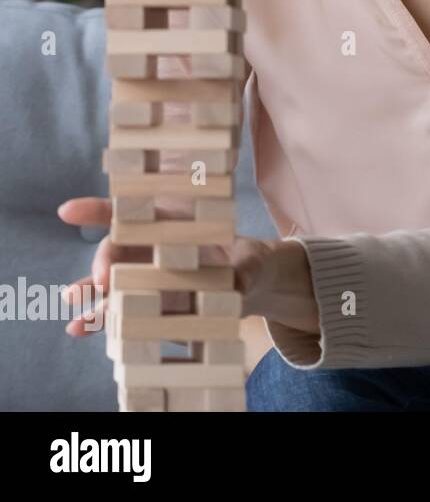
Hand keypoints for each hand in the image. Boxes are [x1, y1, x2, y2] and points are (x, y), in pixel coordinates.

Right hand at [55, 197, 315, 335]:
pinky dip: (96, 320)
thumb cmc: (247, 262)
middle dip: (104, 262)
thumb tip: (238, 285)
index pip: (131, 213)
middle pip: (116, 250)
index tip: (69, 211)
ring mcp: (145, 278)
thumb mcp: (251, 262)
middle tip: (104, 280)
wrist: (250, 287)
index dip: (98, 211)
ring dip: (89, 290)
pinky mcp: (146, 305)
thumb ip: (243, 269)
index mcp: (171, 226)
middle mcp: (150, 250)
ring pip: (108, 282)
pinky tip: (78, 328)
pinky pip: (117, 312)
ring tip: (73, 297)